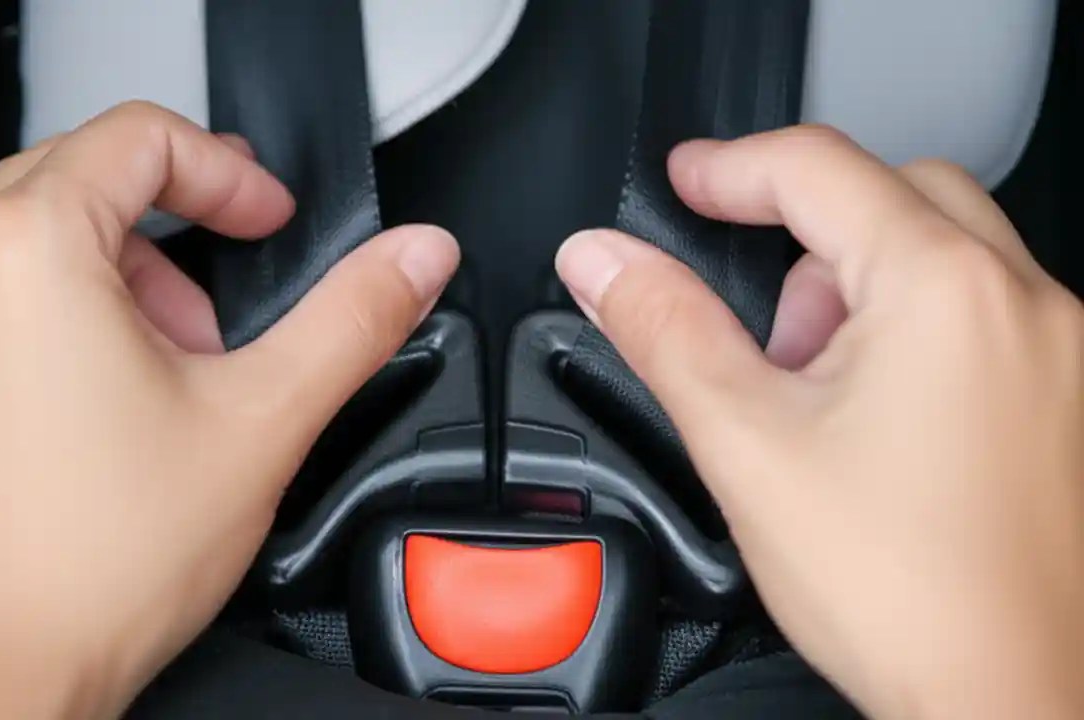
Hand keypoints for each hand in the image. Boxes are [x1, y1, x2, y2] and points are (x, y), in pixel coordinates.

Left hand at [0, 101, 458, 718]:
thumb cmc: (91, 565)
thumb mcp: (262, 419)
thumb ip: (353, 319)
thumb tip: (415, 259)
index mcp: (30, 250)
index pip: (141, 137)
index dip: (230, 173)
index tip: (268, 224)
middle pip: (85, 179)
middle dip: (178, 230)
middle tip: (228, 305)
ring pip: (37, 243)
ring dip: (124, 282)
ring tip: (173, 375)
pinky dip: (63, 322)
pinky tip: (108, 411)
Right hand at [556, 126, 1083, 718]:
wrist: (1010, 700)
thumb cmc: (907, 592)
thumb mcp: (746, 442)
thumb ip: (664, 330)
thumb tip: (603, 261)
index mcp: (943, 290)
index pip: (817, 169)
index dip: (728, 167)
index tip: (684, 184)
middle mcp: (1023, 302)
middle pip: (890, 196)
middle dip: (805, 238)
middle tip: (755, 321)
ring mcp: (1062, 349)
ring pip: (940, 256)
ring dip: (860, 292)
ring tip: (815, 398)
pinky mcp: (1067, 395)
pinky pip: (980, 313)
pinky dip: (912, 333)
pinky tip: (874, 425)